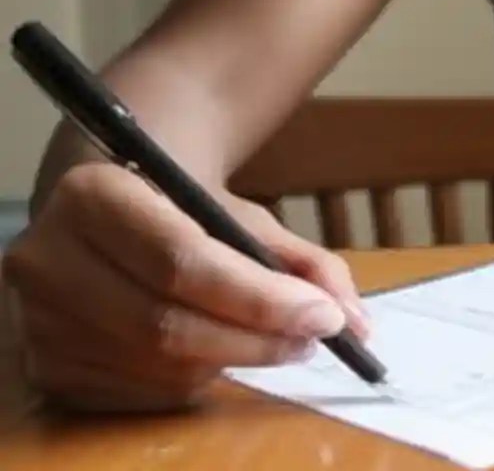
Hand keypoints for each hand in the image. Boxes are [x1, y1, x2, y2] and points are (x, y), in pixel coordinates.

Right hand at [1, 162, 368, 412]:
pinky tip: (218, 354)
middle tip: (311, 337)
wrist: (114, 210)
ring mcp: (38, 318)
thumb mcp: (244, 216)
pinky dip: (196, 382)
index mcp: (93, 194)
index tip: (324, 316)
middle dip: (256, 338)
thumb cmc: (183, 209)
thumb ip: (308, 263)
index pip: (182, 260)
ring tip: (270, 340)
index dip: (259, 297)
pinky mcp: (46, 366)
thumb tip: (358, 323)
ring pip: (157, 367)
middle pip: (166, 323)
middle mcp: (49, 257)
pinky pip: (139, 395)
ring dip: (232, 362)